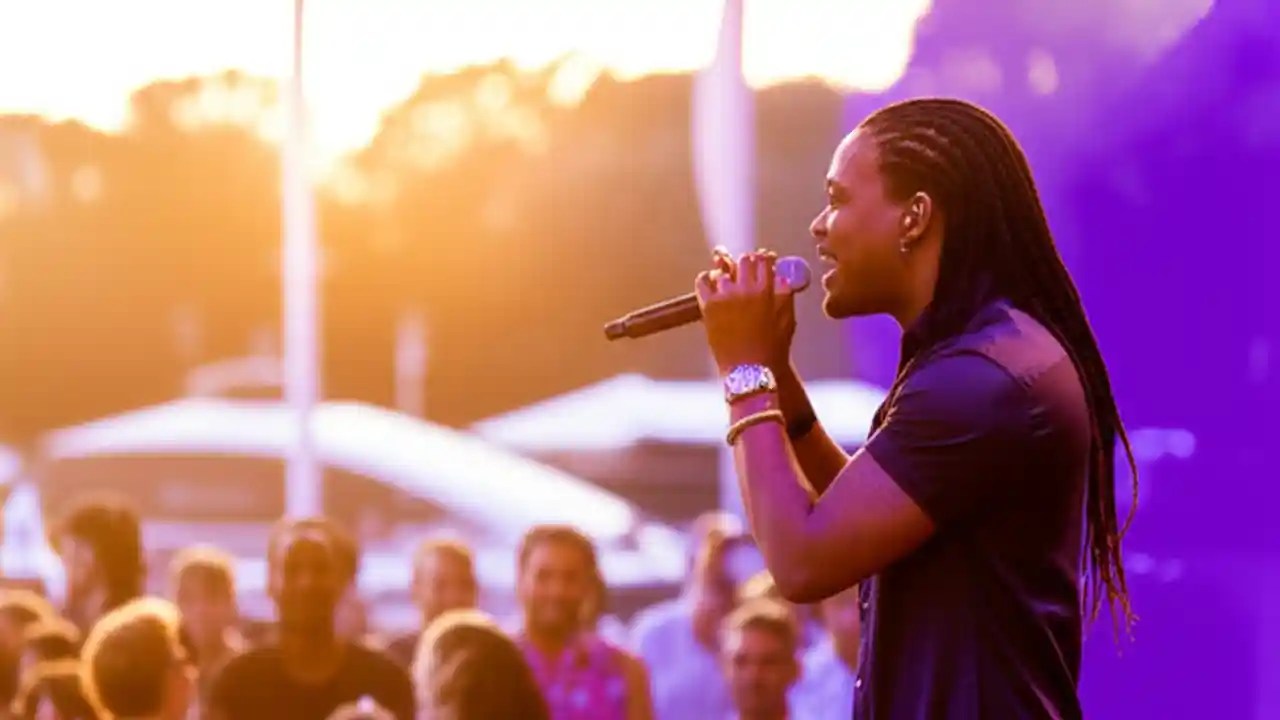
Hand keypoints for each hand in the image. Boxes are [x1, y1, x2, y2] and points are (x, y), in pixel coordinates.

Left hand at [695, 247, 797, 374]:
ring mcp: (725, 297)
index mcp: (767, 290)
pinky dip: (707, 278)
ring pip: (722, 269)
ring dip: (727, 271)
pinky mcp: (708, 306)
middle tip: (746, 267)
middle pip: (744, 260)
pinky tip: (711, 282)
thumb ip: (785, 293)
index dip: (764, 257)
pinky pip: (703, 281)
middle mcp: (745, 289)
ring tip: (729, 278)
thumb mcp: (787, 319)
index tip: (763, 258)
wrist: (749, 371)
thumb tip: (780, 274)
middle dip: (746, 262)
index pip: (764, 259)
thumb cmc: (772, 349)